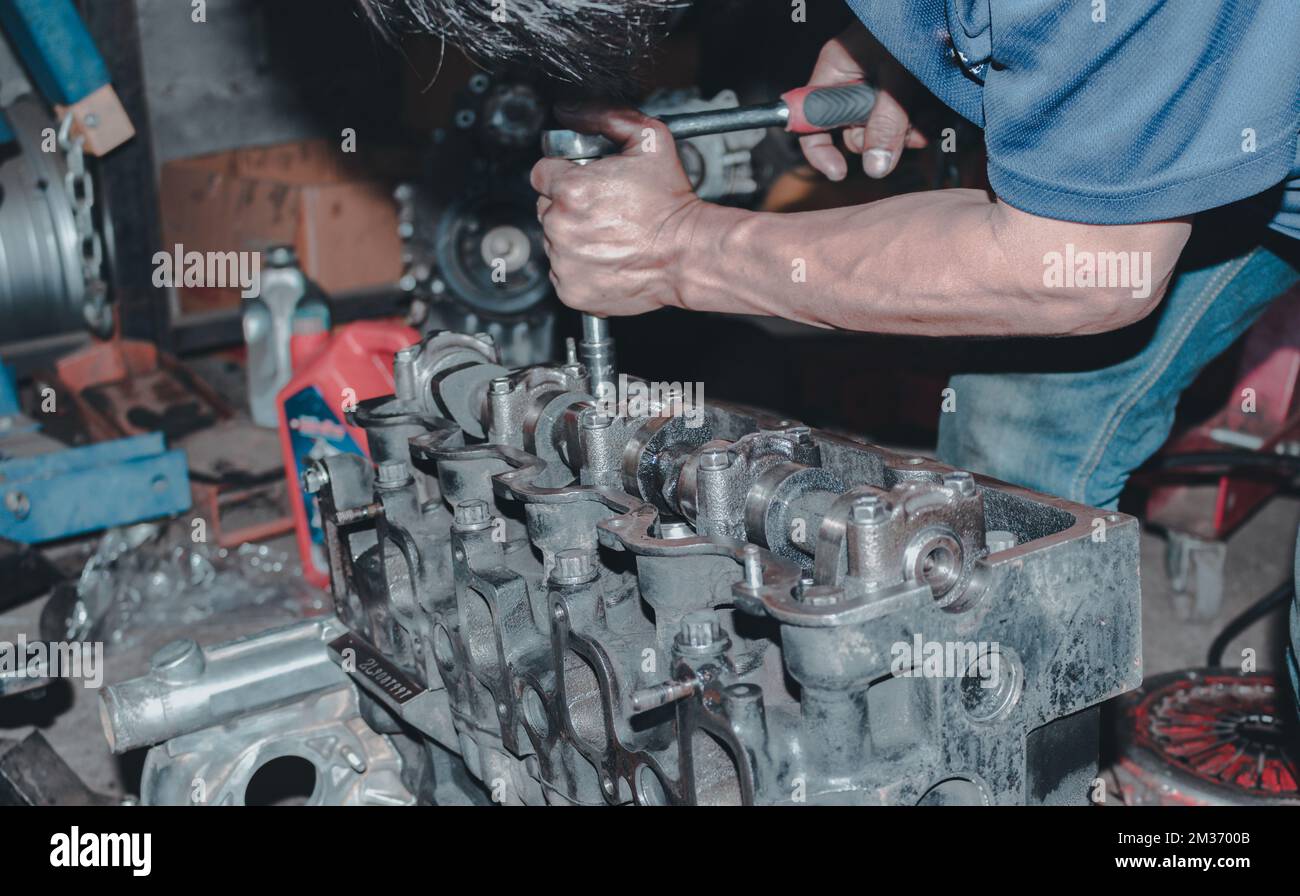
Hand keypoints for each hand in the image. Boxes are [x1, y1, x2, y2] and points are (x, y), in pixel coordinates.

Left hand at [531, 105, 703, 316]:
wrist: (688, 255)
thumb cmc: (672, 204)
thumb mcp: (649, 140)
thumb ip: (607, 117)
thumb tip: (574, 110)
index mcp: (571, 189)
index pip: (542, 173)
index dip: (563, 175)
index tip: (583, 183)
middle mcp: (560, 226)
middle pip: (546, 207)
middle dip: (569, 206)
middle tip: (603, 209)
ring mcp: (563, 261)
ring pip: (554, 241)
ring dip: (574, 237)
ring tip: (609, 235)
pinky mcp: (570, 289)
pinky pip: (562, 273)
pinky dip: (579, 267)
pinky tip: (606, 257)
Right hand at [799, 20, 927, 180]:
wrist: (944, 11)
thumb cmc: (912, 27)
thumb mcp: (897, 75)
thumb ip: (886, 122)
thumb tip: (876, 167)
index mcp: (836, 72)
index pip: (811, 121)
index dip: (820, 150)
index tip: (839, 171)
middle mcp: (853, 84)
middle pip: (855, 133)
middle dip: (882, 137)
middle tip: (905, 129)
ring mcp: (878, 91)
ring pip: (884, 131)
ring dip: (908, 131)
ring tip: (928, 113)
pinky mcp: (902, 95)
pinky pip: (906, 123)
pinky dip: (922, 121)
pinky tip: (934, 109)